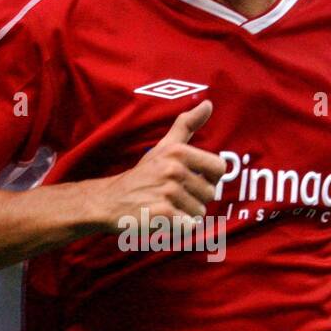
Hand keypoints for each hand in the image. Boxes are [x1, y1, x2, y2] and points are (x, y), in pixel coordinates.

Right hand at [91, 99, 226, 230]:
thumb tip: (208, 103)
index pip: (219, 168)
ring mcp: (167, 192)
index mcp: (178, 152)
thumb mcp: (164, 146)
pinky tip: (162, 219)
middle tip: (172, 197)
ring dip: (185, 215)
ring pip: (199, 213)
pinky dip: (178, 228)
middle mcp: (174, 169)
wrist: (111, 200)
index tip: (191, 180)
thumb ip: (187, 125)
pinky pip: (188, 226)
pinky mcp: (162, 214)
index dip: (209, 178)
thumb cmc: (143, 175)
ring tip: (166, 207)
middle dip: (195, 200)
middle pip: (210, 194)